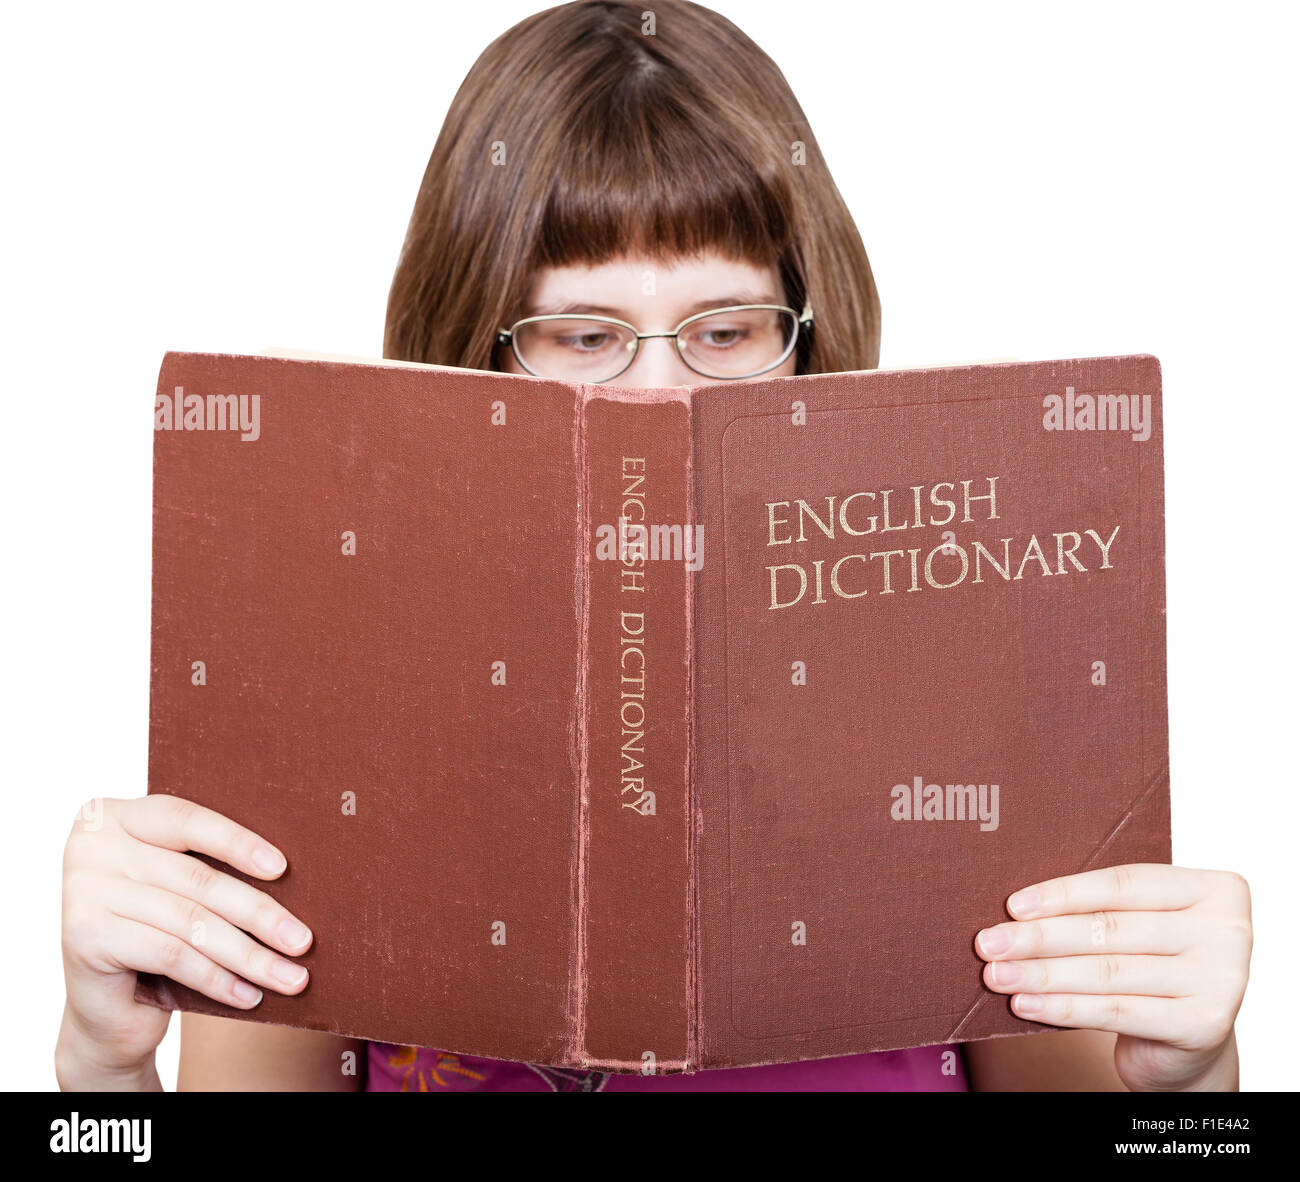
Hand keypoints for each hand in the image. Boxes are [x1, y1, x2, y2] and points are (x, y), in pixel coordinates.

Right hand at [57, 795, 312, 1090]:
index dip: (237, 842)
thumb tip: (288, 867)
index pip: (187, 820)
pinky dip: (217, 978)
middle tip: (303, 940)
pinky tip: (249, 995)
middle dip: (260, 914)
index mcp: (114, 816)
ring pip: (190, 922)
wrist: (104, 1009)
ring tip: (291, 976)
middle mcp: (90, 847)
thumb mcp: (179, 890)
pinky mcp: (85, 939)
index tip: (283, 868)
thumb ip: (210, 865)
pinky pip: (171, 955)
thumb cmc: (155, 934)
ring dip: (249, 955)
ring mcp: (82, 891)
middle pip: (196, 879)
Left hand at [975, 864, 1250, 1090]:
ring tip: (997, 974)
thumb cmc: (1153, 964)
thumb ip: (1098, 908)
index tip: (1013, 906)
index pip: (1124, 884)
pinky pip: (1117, 1011)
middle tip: (989, 943)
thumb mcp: (1137, 926)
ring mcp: (1223, 980)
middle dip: (1040, 938)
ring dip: (1041, 974)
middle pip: (1110, 929)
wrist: (1189, 1039)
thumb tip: (1014, 908)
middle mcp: (1228, 932)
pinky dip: (1063, 1007)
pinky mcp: (1205, 1024)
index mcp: (1214, 889)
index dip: (1063, 894)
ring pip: (1108, 972)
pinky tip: (1025, 1003)